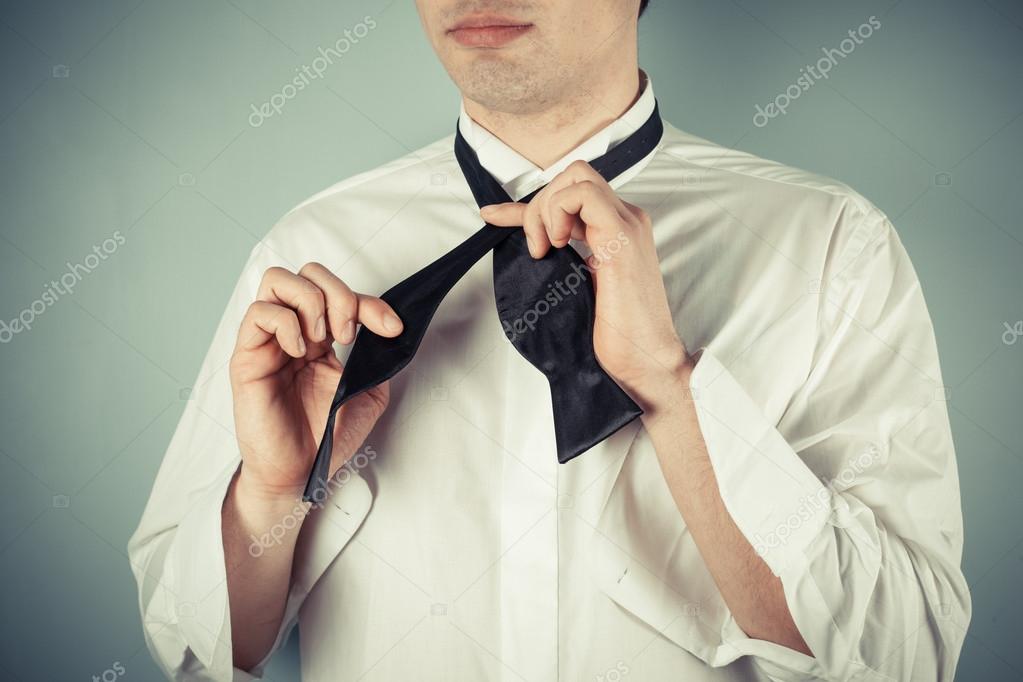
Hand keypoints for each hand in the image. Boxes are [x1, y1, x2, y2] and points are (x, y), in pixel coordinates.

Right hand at [229, 263, 402, 499]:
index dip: (371, 303)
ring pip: (278, 280)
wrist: (301, 472)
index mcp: (322, 338)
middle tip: (347, 334)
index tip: (392, 327)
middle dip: (338, 294)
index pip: (342, 295)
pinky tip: (299, 350)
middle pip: (308, 273)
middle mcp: (294, 332)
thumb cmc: (326, 437)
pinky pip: (259, 313)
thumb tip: (388, 329)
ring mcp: (269, 341)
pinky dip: (286, 322)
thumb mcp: (369, 393)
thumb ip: (377, 359)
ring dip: (310, 301)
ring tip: (320, 339)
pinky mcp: (248, 356)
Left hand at [480, 160, 690, 407]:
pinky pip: (583, 195)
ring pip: (576, 177)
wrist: (644, 362)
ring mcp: (627, 224)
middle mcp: (626, 219)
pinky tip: (558, 246)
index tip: (493, 219)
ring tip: (545, 250)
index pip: (569, 196)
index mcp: (617, 229)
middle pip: (573, 176)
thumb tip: (530, 246)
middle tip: (534, 247)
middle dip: (539, 203)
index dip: (526, 205)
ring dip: (546, 209)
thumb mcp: (575, 285)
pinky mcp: (622, 236)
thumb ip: (560, 258)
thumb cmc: (615, 335)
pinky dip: (559, 212)